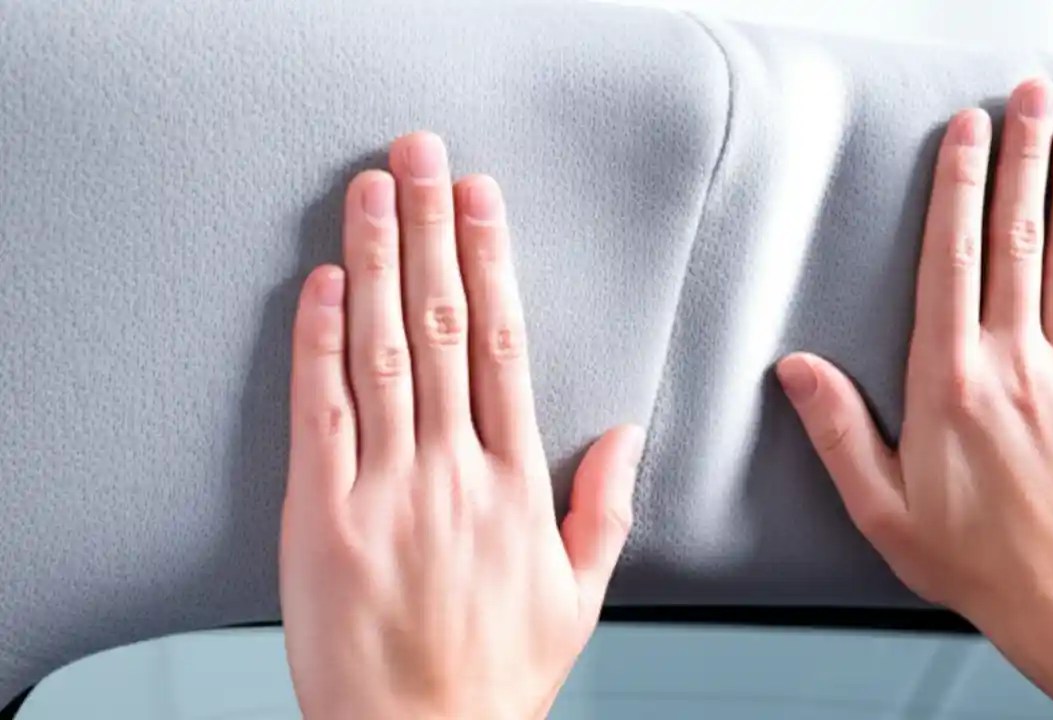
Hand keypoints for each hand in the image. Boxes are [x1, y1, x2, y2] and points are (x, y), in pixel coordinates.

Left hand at [280, 132, 642, 719]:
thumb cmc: (494, 679)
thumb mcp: (579, 598)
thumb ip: (603, 509)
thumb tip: (622, 434)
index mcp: (515, 487)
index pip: (504, 347)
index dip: (491, 263)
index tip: (483, 202)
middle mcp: (453, 474)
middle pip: (444, 327)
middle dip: (433, 232)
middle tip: (422, 159)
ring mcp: (384, 492)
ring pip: (383, 353)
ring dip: (378, 263)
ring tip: (373, 195)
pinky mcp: (319, 520)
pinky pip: (319, 415)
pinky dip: (317, 345)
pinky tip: (322, 287)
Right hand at [779, 79, 1052, 717]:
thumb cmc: (971, 555)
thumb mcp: (880, 505)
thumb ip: (837, 429)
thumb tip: (794, 368)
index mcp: (950, 382)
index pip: (952, 262)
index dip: (957, 189)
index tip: (963, 135)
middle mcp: (1013, 363)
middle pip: (1017, 241)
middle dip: (1019, 160)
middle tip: (1024, 100)